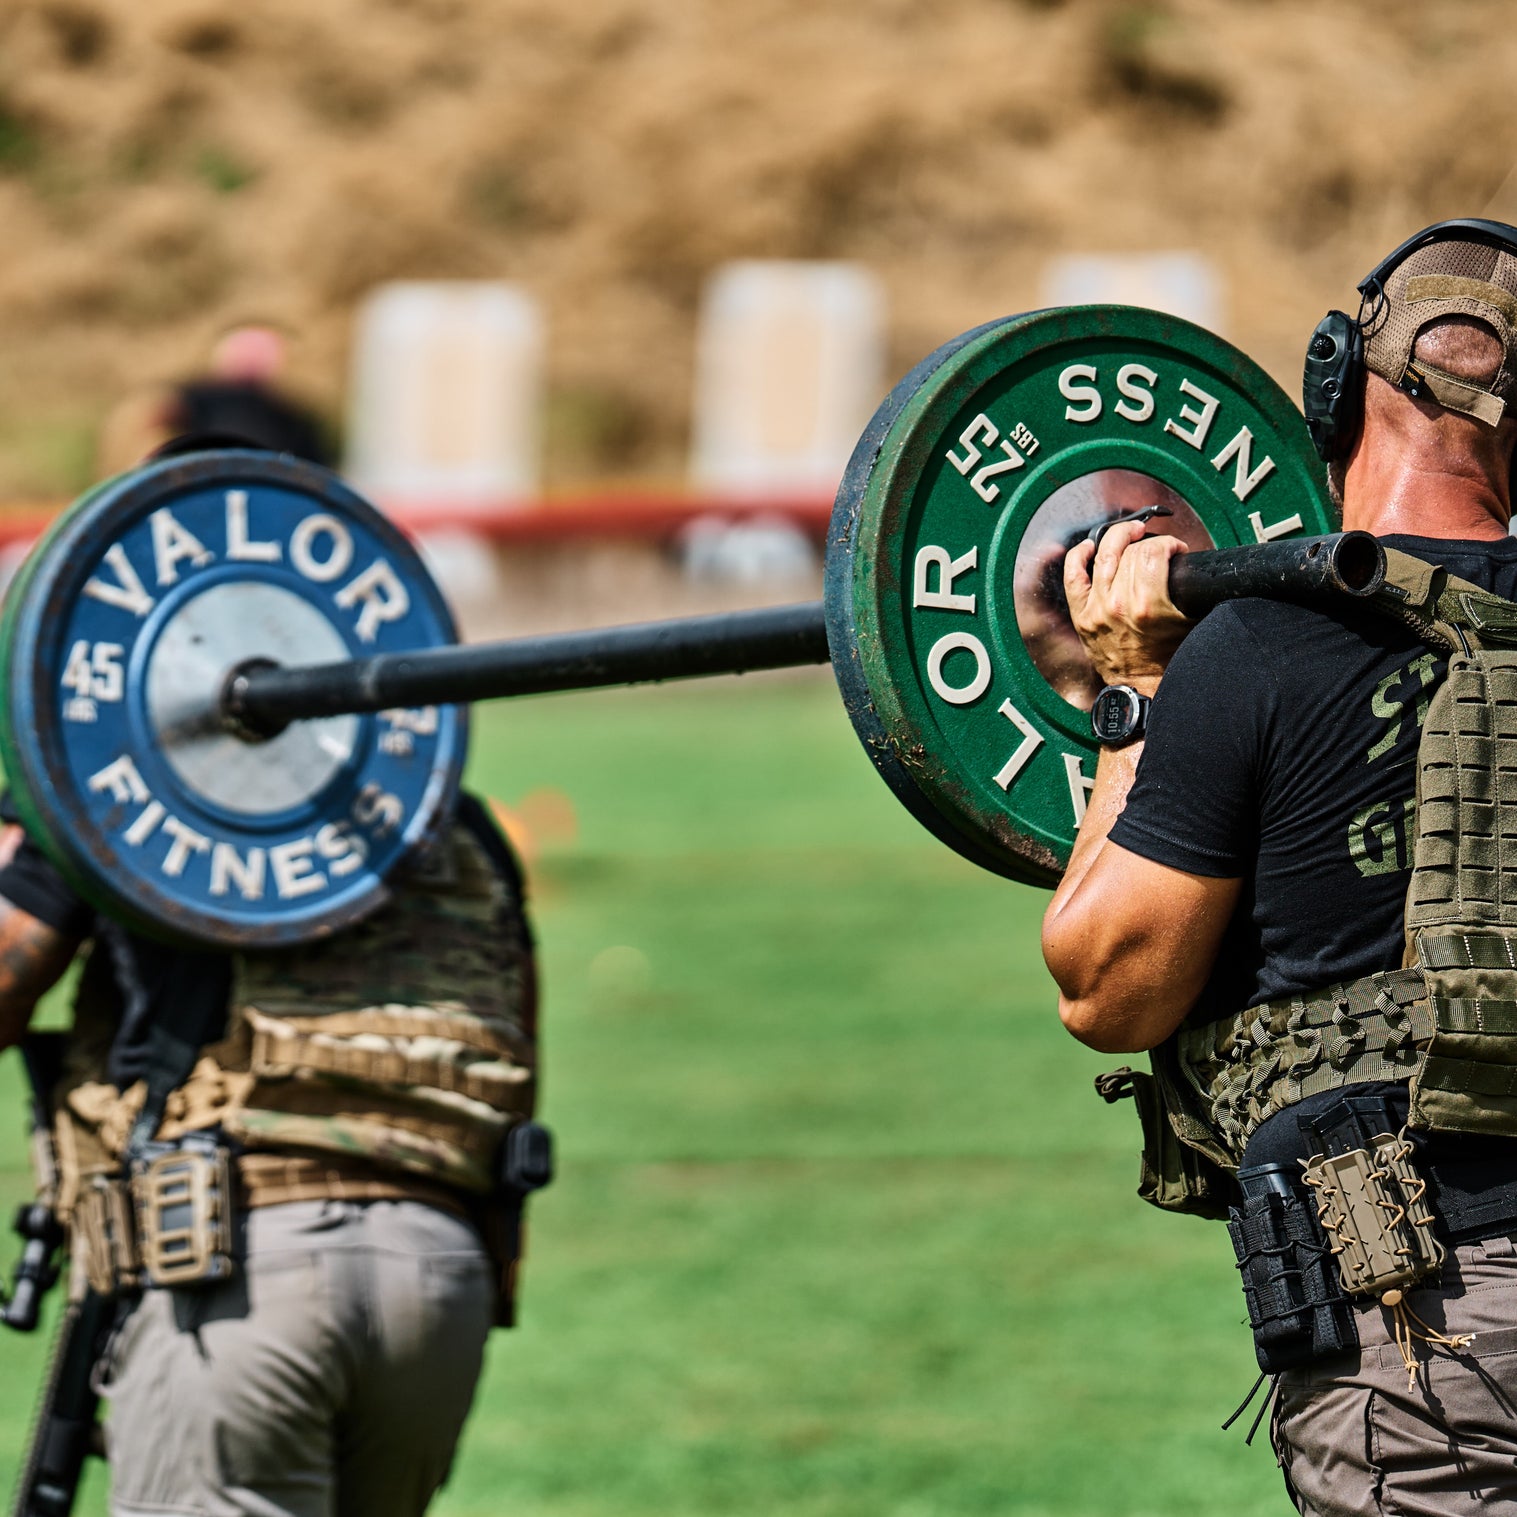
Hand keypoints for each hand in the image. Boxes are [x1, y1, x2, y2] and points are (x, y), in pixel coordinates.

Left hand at [1063, 521, 1192, 692]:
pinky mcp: (1081, 615)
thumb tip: (1188, 562)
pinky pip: (1073, 576)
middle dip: (1149, 542)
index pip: (1154, 552)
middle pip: (1132, 551)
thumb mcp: (1189, 622)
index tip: (1175, 549)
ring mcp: (1096, 608)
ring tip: (1131, 533)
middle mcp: (1118, 603)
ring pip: (1104, 555)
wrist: (1141, 688)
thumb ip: (1189, 591)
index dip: (1168, 543)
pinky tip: (1090, 546)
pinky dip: (1078, 556)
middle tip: (1158, 548)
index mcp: (1147, 605)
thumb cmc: (1167, 658)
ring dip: (1119, 537)